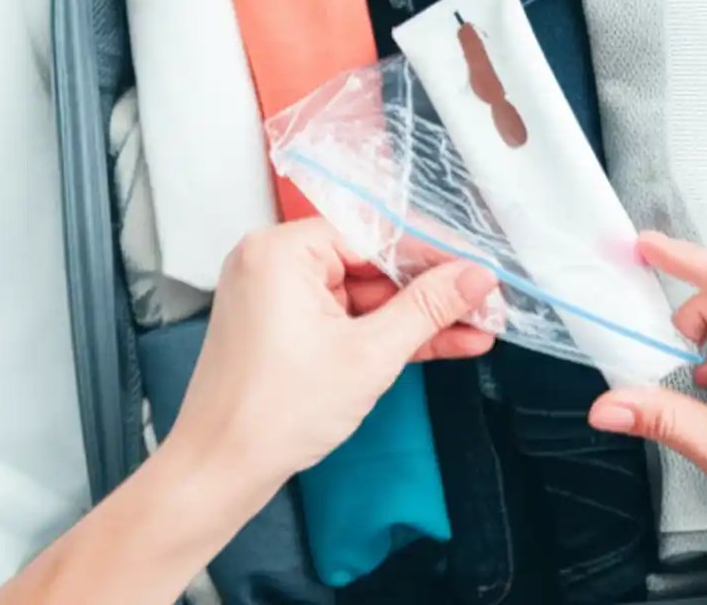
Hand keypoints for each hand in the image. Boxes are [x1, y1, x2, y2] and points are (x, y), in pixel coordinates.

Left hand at [0, 219, 499, 604]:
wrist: (221, 471)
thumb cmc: (275, 412)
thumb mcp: (371, 353)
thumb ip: (428, 308)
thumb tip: (476, 277)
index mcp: (281, 251)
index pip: (377, 235)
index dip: (434, 254)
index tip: (479, 267)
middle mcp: (274, 263)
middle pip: (374, 265)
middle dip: (431, 292)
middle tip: (485, 302)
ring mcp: (280, 297)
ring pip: (367, 297)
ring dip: (418, 318)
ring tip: (477, 327)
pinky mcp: (288, 328)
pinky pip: (349, 319)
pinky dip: (388, 334)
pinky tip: (443, 342)